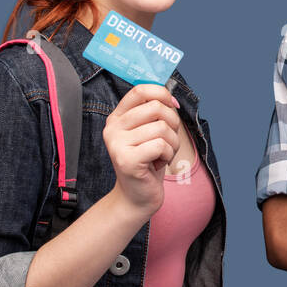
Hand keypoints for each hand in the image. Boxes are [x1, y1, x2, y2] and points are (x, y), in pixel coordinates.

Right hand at [102, 83, 180, 215]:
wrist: (137, 197)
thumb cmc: (148, 162)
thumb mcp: (150, 133)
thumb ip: (155, 113)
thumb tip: (172, 98)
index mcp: (117, 117)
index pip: (140, 90)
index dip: (162, 94)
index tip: (173, 106)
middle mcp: (113, 128)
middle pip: (156, 107)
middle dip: (173, 123)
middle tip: (168, 140)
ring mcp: (117, 144)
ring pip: (162, 128)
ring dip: (172, 143)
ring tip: (162, 155)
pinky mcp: (126, 160)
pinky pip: (161, 145)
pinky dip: (168, 155)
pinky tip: (158, 164)